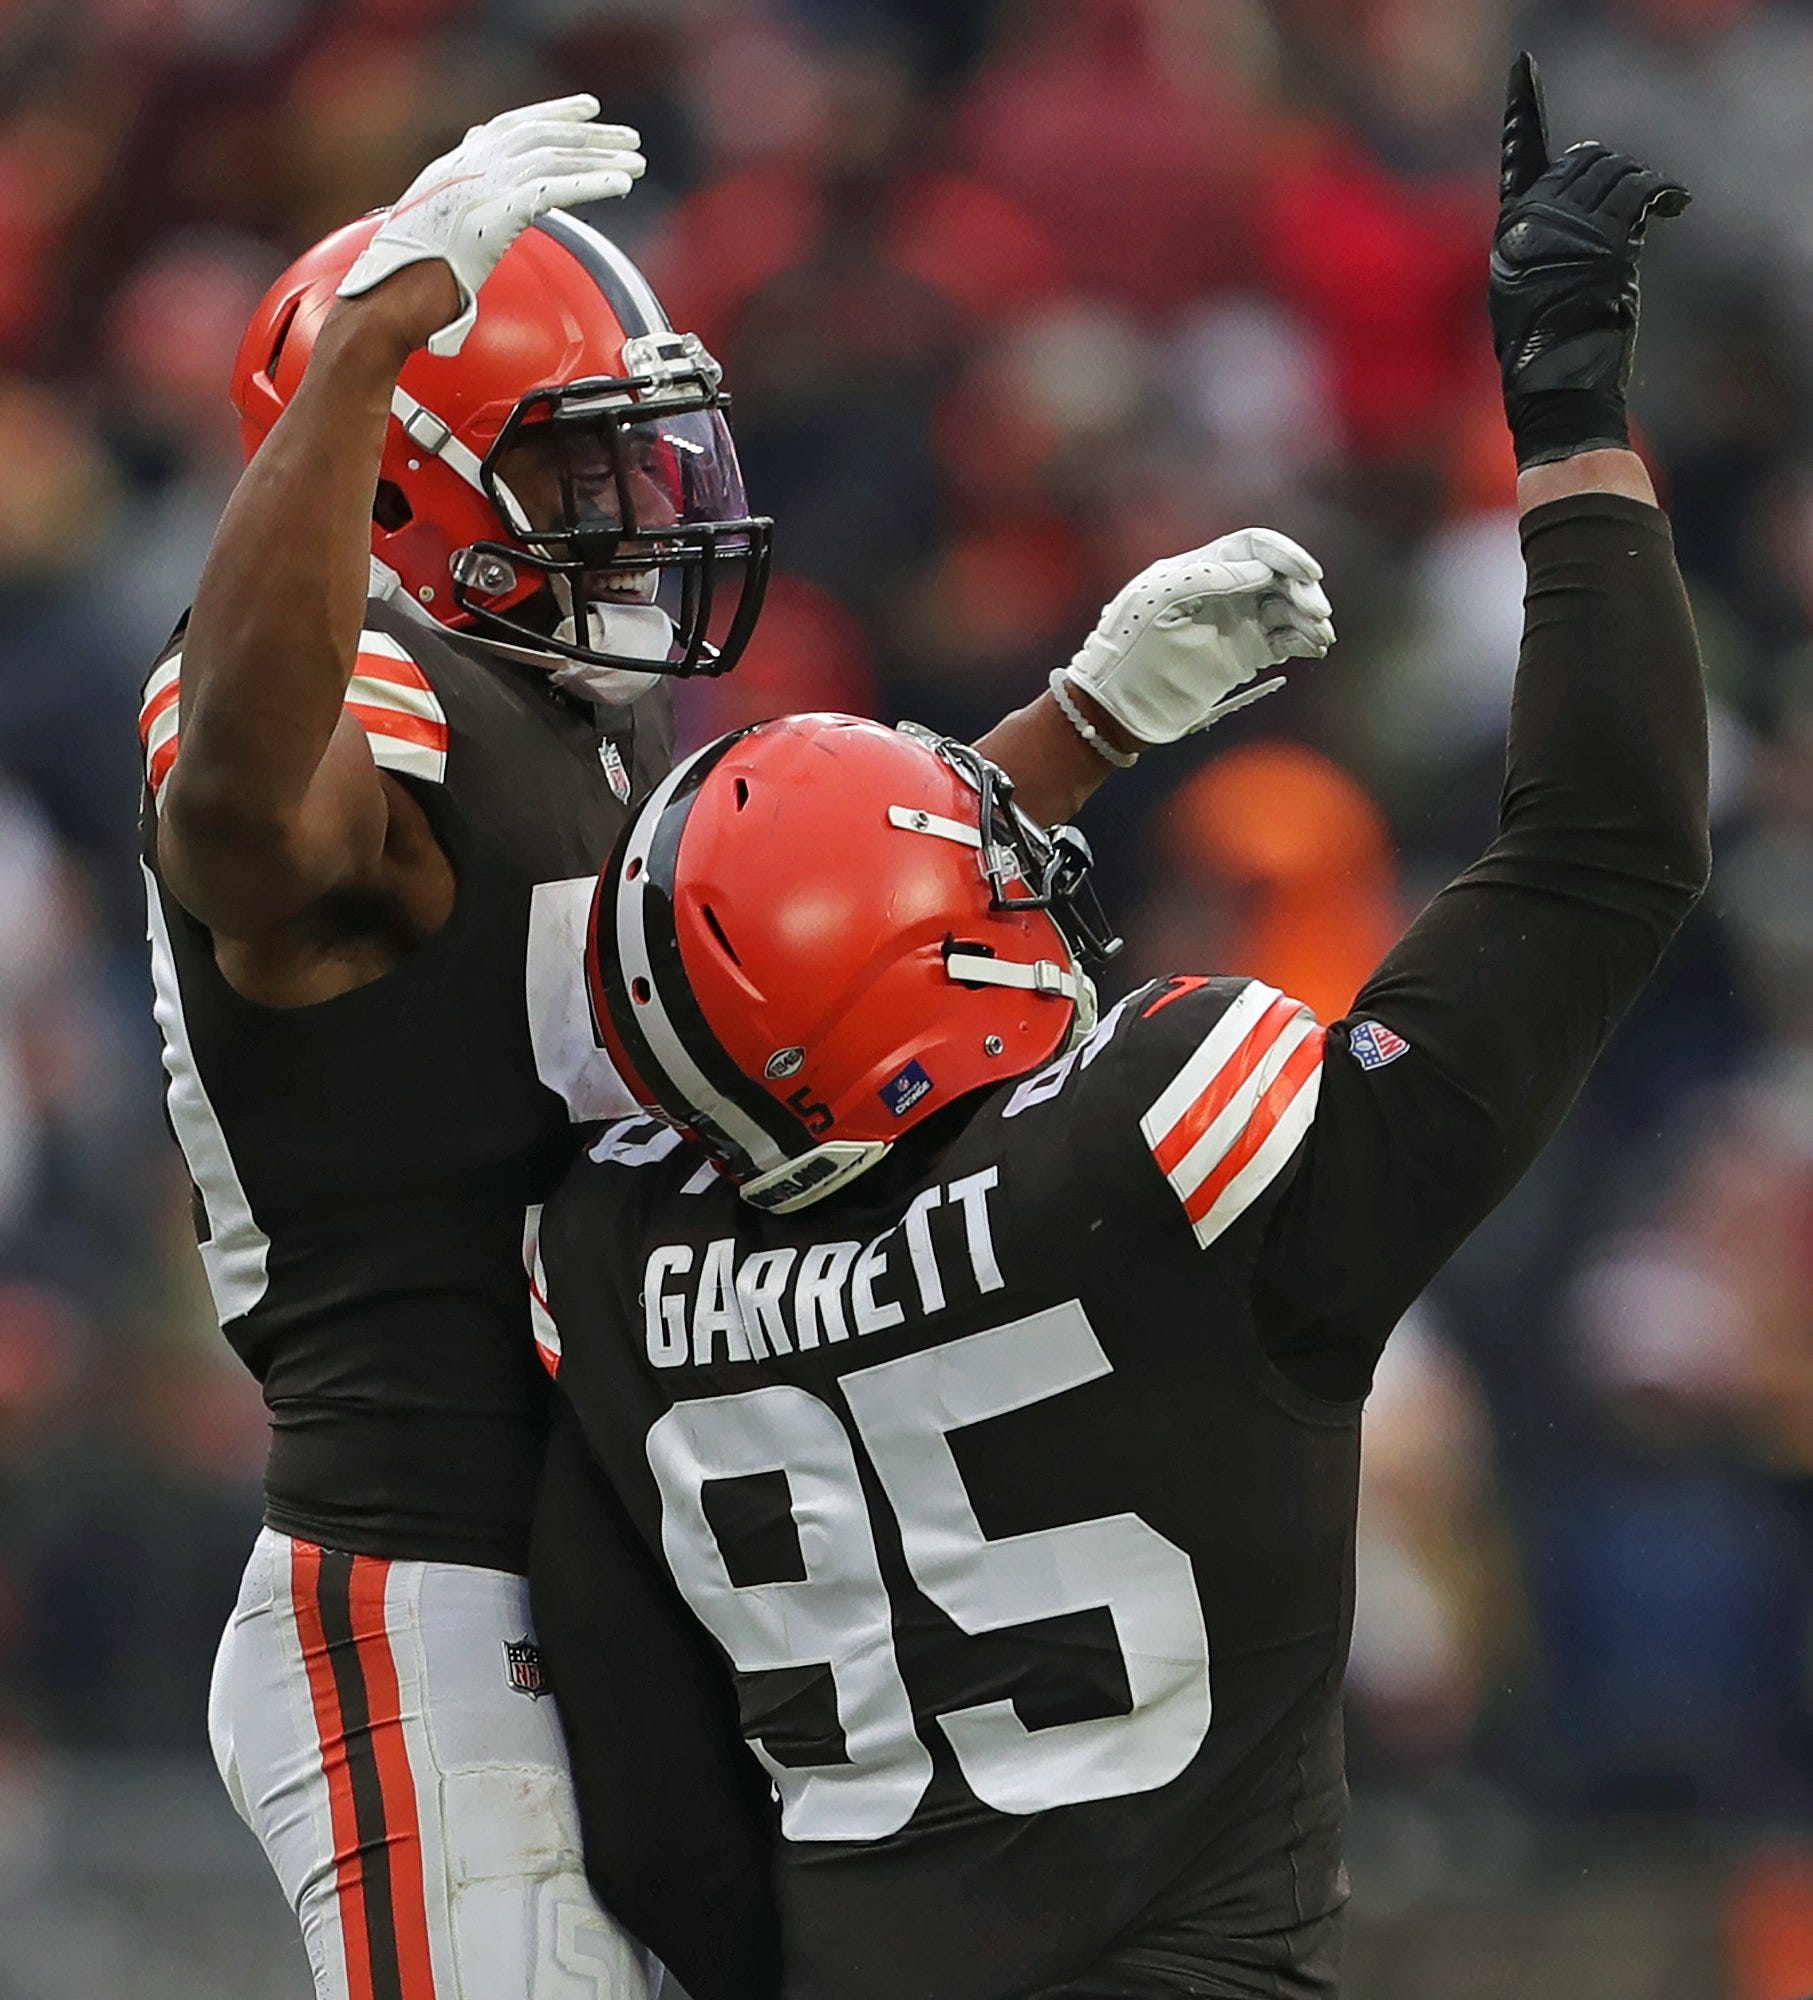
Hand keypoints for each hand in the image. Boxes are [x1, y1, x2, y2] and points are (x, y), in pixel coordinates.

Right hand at [337, 96, 645, 357]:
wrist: (387, 300)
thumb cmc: (406, 283)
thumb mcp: (435, 232)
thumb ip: (464, 212)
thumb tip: (488, 218)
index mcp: (454, 166)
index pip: (511, 125)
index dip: (552, 114)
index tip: (586, 112)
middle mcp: (468, 165)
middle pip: (540, 135)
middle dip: (590, 135)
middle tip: (627, 138)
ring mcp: (480, 185)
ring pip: (554, 156)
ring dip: (601, 158)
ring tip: (635, 163)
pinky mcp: (494, 211)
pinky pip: (554, 188)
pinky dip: (591, 182)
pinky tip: (619, 183)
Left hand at [1059, 529, 1334, 746]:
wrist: (1118, 706)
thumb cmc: (1128, 649)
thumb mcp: (1161, 602)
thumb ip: (1210, 578)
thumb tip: (1263, 571)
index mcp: (1199, 569)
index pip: (1253, 547)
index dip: (1285, 554)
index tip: (1308, 574)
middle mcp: (1222, 591)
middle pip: (1277, 576)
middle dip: (1302, 589)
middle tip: (1317, 613)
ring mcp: (1235, 623)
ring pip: (1285, 607)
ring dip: (1309, 616)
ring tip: (1320, 635)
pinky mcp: (1244, 655)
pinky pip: (1284, 639)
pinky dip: (1304, 640)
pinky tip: (1315, 647)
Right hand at [1490, 52, 1688, 468]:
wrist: (1554, 394)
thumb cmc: (1543, 355)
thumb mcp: (1527, 291)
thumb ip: (1543, 238)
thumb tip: (1581, 188)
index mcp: (1509, 233)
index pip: (1516, 157)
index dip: (1520, 111)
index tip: (1522, 68)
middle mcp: (1534, 224)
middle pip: (1583, 158)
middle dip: (1611, 169)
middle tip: (1629, 199)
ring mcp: (1569, 233)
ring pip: (1616, 172)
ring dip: (1640, 185)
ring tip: (1649, 211)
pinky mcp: (1604, 246)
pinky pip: (1642, 194)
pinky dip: (1665, 194)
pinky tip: (1673, 208)